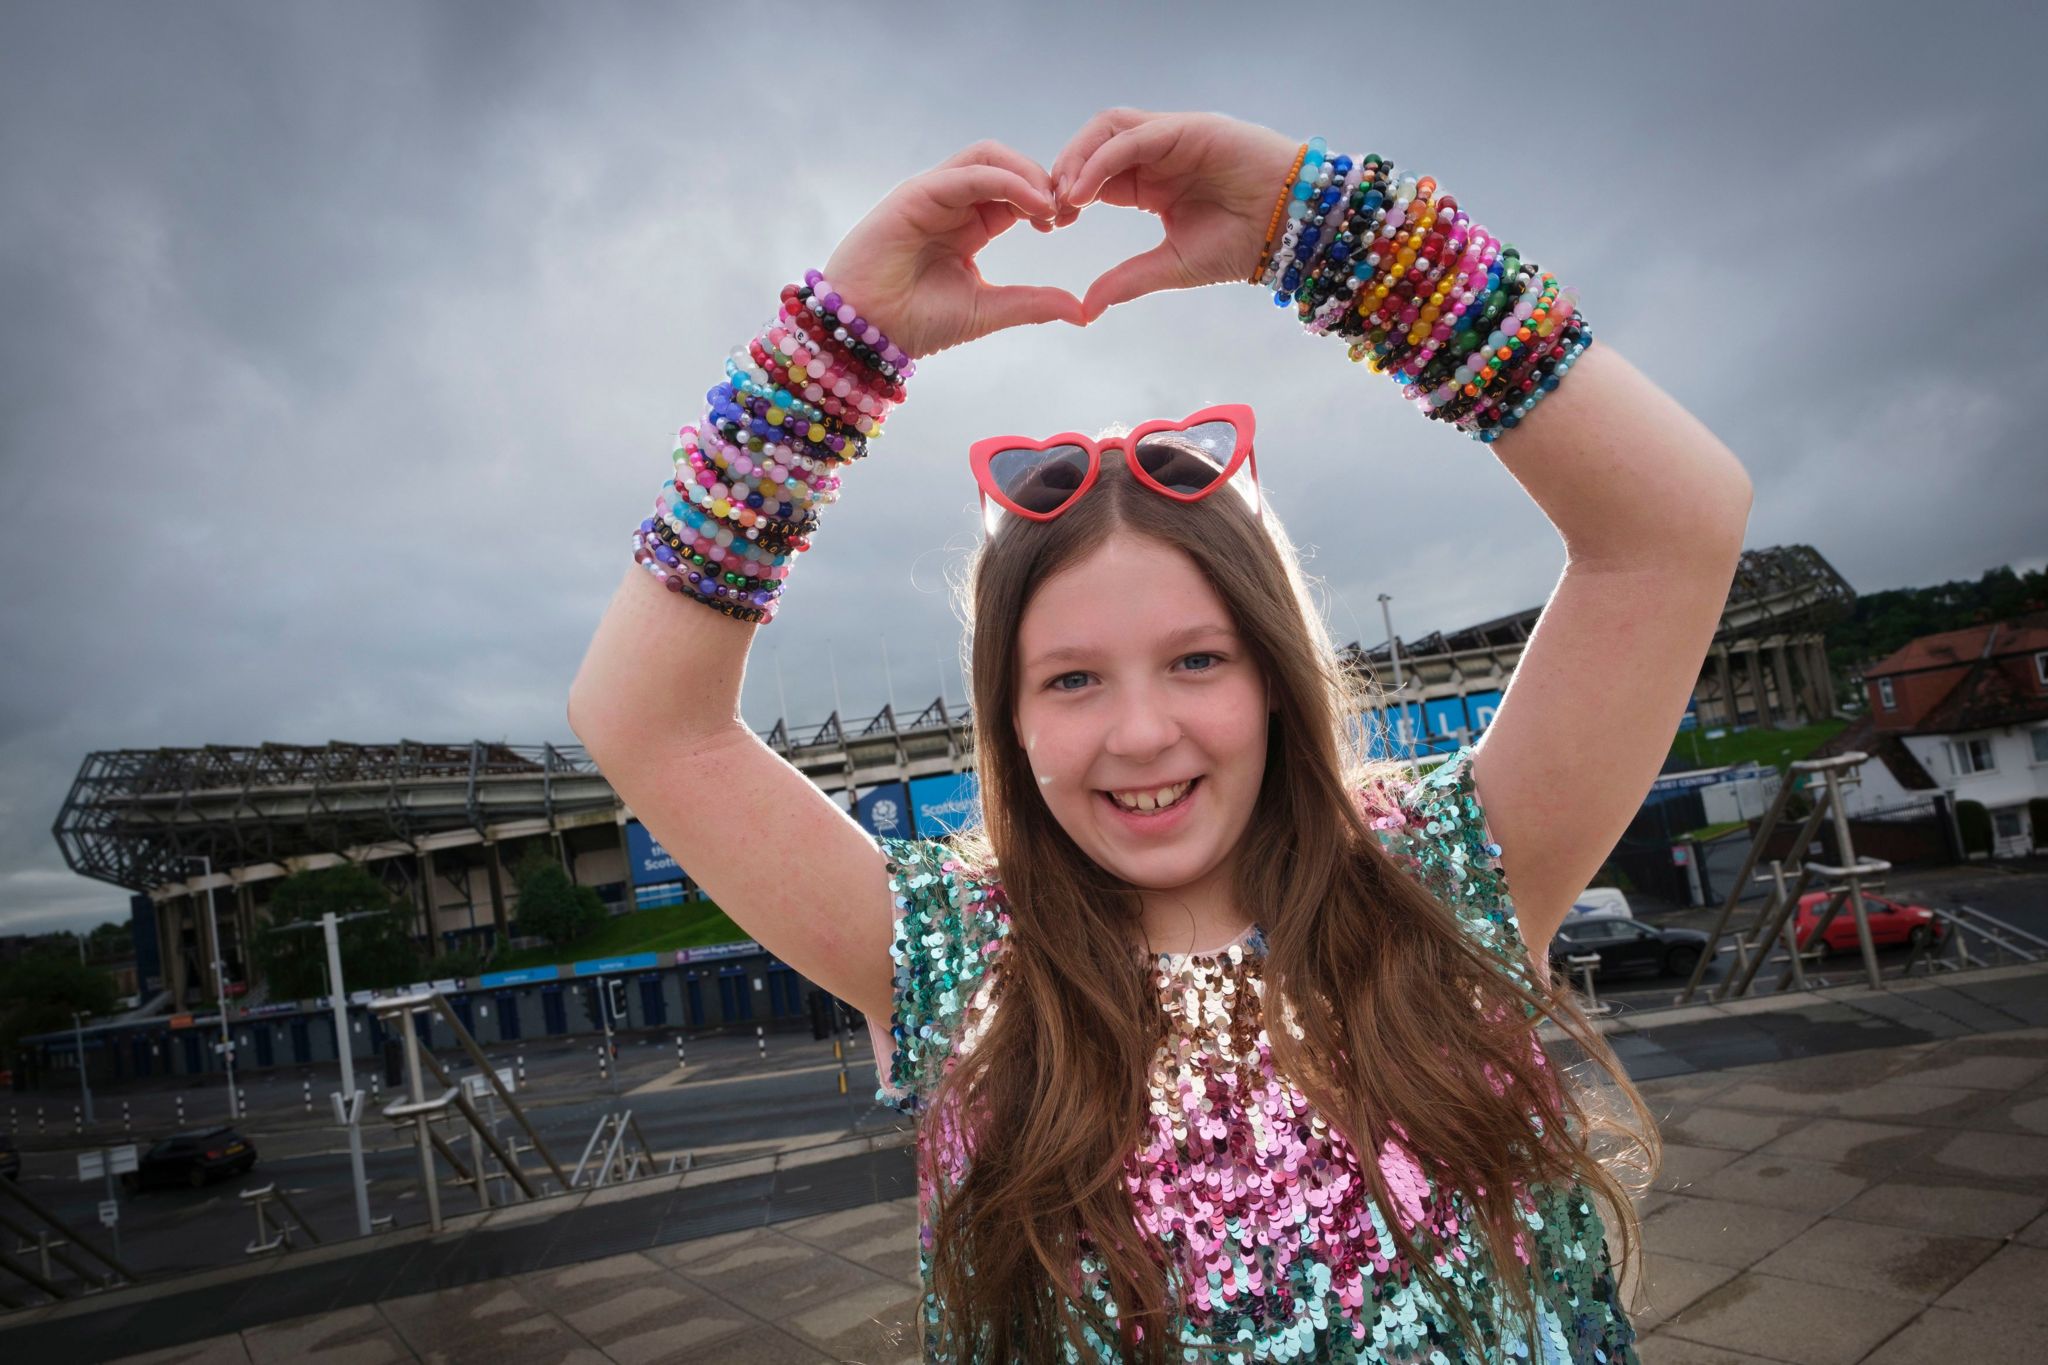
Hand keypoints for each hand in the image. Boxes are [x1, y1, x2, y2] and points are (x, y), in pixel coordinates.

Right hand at [819, 141, 1082, 360]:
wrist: (868, 334)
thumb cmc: (916, 323)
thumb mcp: (989, 309)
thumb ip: (1033, 303)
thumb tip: (1082, 311)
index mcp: (969, 225)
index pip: (1015, 192)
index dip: (1046, 200)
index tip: (1068, 222)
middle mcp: (951, 202)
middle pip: (1006, 165)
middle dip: (1042, 181)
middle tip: (1067, 209)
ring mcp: (933, 194)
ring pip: (989, 157)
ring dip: (1027, 174)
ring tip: (1052, 205)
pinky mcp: (916, 193)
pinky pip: (969, 174)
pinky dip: (1006, 182)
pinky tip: (1031, 205)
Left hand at [1046, 108, 1301, 323]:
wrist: (1291, 230)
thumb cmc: (1241, 246)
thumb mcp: (1171, 266)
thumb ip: (1127, 281)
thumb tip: (1085, 309)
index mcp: (1148, 184)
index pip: (1094, 177)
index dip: (1067, 196)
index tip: (1050, 224)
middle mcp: (1157, 154)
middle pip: (1093, 146)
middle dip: (1064, 173)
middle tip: (1048, 210)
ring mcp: (1172, 137)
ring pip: (1108, 129)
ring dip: (1079, 159)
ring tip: (1065, 197)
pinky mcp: (1188, 128)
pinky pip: (1134, 135)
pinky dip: (1103, 159)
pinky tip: (1087, 190)